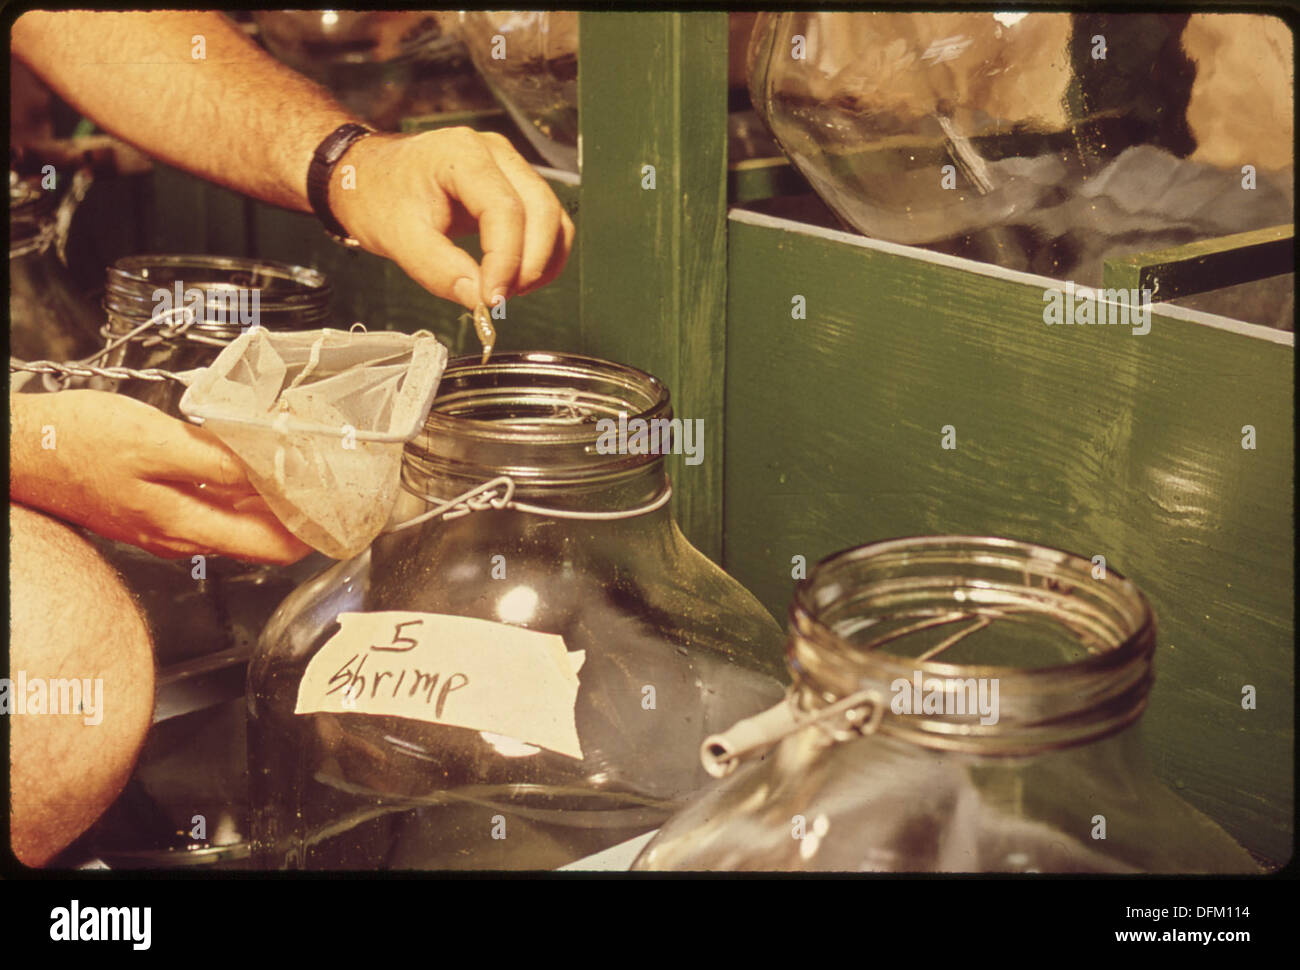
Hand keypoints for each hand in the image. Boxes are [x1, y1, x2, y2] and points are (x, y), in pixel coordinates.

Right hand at [9, 390, 311, 563]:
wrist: (18, 448)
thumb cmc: (76, 441)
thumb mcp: (155, 442)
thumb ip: (218, 463)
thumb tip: (272, 475)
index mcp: (186, 527)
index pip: (274, 546)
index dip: (313, 524)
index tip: (343, 498)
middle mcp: (183, 537)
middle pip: (265, 539)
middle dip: (302, 512)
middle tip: (335, 480)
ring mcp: (169, 525)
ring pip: (242, 522)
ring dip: (275, 499)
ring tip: (306, 465)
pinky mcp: (157, 508)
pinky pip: (217, 507)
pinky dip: (244, 490)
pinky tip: (255, 464)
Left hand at [329, 127, 574, 309]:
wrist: (367, 176)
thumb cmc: (377, 196)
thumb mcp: (397, 237)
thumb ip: (438, 270)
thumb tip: (480, 300)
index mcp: (463, 155)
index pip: (505, 210)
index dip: (506, 260)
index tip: (492, 300)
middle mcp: (496, 154)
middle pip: (542, 211)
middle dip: (530, 265)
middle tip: (499, 301)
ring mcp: (510, 168)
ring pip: (553, 218)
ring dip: (541, 263)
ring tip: (506, 291)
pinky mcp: (515, 188)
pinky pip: (547, 223)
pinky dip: (541, 256)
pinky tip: (514, 278)